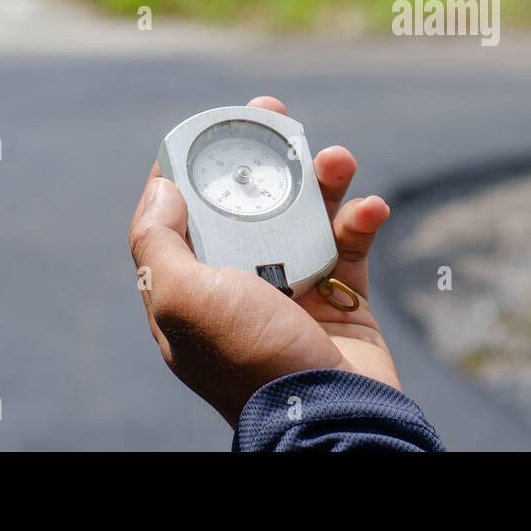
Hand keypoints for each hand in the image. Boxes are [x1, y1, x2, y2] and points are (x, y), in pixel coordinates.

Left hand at [128, 95, 398, 425]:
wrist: (331, 415)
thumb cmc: (251, 357)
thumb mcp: (184, 300)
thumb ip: (159, 243)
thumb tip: (161, 188)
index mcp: (193, 292)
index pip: (182, 217)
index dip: (194, 168)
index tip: (211, 130)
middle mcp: (239, 288)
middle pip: (247, 206)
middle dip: (262, 157)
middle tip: (277, 115)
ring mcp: (293, 293)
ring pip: (303, 216)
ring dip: (322, 181)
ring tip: (337, 157)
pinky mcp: (342, 299)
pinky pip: (350, 245)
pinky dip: (361, 220)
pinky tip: (371, 208)